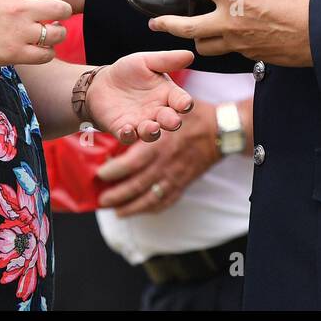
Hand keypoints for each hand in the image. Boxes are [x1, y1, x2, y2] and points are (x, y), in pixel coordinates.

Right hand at [0, 0, 71, 67]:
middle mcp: (19, 9)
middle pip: (60, 8)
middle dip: (65, 12)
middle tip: (59, 16)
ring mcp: (18, 32)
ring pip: (57, 33)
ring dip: (59, 34)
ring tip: (53, 33)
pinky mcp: (15, 53)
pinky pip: (46, 54)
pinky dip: (48, 52)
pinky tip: (42, 49)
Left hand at [84, 49, 194, 144]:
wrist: (101, 83)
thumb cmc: (128, 72)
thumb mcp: (145, 61)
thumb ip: (166, 60)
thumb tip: (190, 54)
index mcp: (167, 95)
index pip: (181, 101)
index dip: (184, 103)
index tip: (184, 104)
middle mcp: (157, 112)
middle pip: (170, 121)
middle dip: (172, 122)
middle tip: (172, 121)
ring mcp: (141, 123)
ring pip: (151, 133)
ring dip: (152, 132)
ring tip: (151, 127)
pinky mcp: (123, 130)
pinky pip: (128, 137)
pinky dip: (129, 135)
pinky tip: (127, 129)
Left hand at [97, 99, 221, 215]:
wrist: (220, 131)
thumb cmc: (193, 116)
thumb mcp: (170, 108)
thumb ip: (148, 116)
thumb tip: (125, 122)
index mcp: (160, 145)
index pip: (131, 163)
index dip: (114, 171)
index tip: (100, 174)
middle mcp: (166, 164)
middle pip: (137, 185)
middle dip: (117, 195)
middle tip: (102, 200)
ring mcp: (175, 177)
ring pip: (150, 199)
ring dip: (132, 208)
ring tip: (117, 212)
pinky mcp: (184, 184)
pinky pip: (166, 201)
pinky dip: (152, 209)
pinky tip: (140, 211)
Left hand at [148, 0, 314, 65]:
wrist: (319, 37)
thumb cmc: (302, 5)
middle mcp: (230, 23)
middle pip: (187, 27)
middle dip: (167, 24)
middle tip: (154, 22)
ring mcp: (237, 42)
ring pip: (204, 46)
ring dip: (196, 38)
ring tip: (191, 34)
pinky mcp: (249, 56)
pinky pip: (227, 53)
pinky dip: (222, 46)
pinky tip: (224, 40)